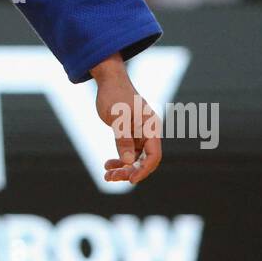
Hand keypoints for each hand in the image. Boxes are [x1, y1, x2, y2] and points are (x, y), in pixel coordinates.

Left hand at [91, 53, 161, 184]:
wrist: (109, 81)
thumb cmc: (114, 95)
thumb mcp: (117, 117)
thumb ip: (123, 139)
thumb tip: (128, 161)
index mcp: (151, 127)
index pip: (154, 155)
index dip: (144, 169)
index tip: (131, 180)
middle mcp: (149, 132)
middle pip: (144, 160)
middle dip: (129, 171)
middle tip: (110, 177)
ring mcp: (140, 134)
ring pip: (135, 159)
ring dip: (122, 168)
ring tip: (107, 175)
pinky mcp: (131, 134)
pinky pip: (128, 152)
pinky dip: (119, 160)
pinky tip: (107, 165)